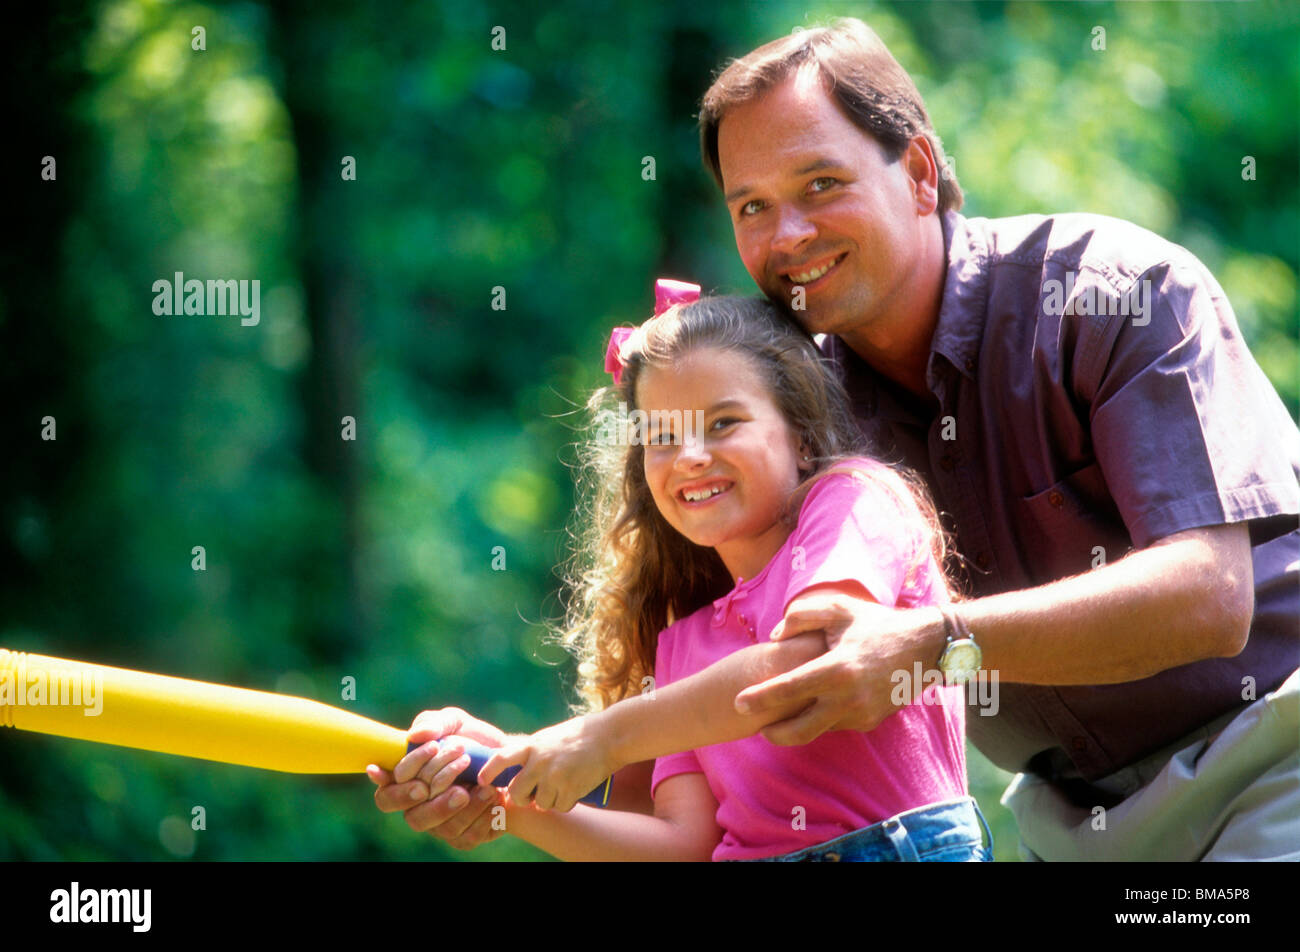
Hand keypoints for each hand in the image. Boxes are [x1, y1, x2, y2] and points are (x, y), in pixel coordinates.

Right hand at [366, 707, 508, 849]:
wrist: (510, 757)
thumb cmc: (473, 739)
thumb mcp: (455, 722)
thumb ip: (434, 723)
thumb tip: (415, 736)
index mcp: (408, 780)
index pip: (387, 794)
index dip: (397, 794)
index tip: (420, 785)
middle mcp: (420, 806)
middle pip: (413, 818)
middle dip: (437, 805)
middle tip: (459, 790)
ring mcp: (441, 823)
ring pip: (442, 828)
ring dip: (466, 808)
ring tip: (485, 788)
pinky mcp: (464, 835)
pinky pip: (467, 837)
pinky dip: (481, 818)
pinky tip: (492, 799)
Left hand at [477, 713, 614, 812]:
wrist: (609, 736)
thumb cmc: (577, 735)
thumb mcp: (547, 737)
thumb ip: (529, 750)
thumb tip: (507, 761)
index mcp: (532, 746)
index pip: (501, 759)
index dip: (488, 771)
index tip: (482, 780)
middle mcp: (540, 761)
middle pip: (517, 792)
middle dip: (522, 798)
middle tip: (530, 796)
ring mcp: (555, 776)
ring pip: (540, 803)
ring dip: (549, 800)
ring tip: (561, 786)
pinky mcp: (571, 788)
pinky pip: (560, 807)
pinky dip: (567, 803)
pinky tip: (574, 789)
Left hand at [733, 590, 944, 744]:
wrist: (925, 648)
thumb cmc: (877, 624)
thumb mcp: (839, 610)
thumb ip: (802, 616)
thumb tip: (774, 636)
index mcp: (837, 669)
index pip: (788, 689)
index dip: (759, 697)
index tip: (737, 703)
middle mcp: (848, 699)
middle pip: (800, 731)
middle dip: (774, 734)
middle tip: (759, 728)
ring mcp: (861, 714)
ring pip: (819, 730)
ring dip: (799, 725)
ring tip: (783, 715)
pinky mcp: (870, 722)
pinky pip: (837, 724)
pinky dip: (823, 717)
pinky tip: (817, 705)